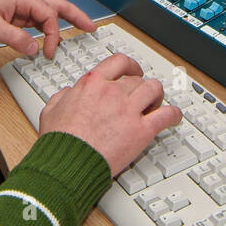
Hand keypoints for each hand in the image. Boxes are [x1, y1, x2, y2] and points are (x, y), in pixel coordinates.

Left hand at [0, 0, 94, 57]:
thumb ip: (15, 38)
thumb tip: (33, 48)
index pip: (49, 15)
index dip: (54, 34)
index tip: (49, 51)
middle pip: (57, 6)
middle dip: (76, 15)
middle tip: (91, 26)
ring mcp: (19, 6)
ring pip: (48, 12)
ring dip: (63, 22)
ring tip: (79, 29)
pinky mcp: (14, 14)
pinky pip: (36, 20)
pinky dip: (47, 27)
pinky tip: (51, 35)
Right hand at [38, 53, 181, 176]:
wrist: (68, 164)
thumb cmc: (59, 141)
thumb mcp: (51, 110)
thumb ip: (63, 97)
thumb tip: (69, 93)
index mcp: (92, 84)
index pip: (119, 62)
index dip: (130, 66)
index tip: (133, 71)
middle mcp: (113, 93)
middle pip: (138, 79)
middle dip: (141, 86)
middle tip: (142, 95)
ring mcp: (129, 110)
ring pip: (154, 90)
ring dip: (157, 96)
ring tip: (156, 103)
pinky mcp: (141, 131)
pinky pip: (166, 115)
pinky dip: (174, 114)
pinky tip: (174, 117)